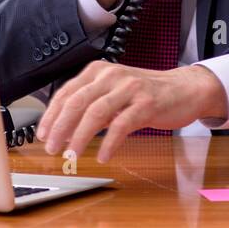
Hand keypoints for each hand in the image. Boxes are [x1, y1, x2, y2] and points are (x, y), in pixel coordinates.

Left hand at [37, 62, 227, 162]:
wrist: (186, 89)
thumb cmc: (147, 94)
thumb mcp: (114, 93)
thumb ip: (92, 106)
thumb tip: (65, 129)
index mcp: (98, 71)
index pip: (66, 93)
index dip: (51, 116)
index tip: (43, 135)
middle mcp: (111, 75)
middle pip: (77, 102)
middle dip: (60, 127)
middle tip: (52, 148)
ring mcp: (129, 88)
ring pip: (96, 113)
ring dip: (80, 137)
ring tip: (72, 154)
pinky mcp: (147, 103)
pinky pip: (122, 125)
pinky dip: (109, 143)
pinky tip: (104, 156)